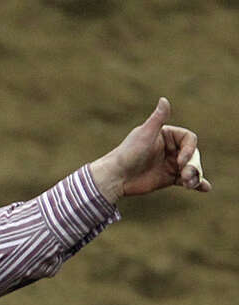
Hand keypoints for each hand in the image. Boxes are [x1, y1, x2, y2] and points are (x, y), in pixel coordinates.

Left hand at [89, 98, 210, 201]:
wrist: (114, 177)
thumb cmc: (127, 154)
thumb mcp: (144, 134)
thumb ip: (157, 119)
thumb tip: (164, 99)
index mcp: (168, 135)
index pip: (189, 139)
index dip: (190, 149)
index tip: (180, 160)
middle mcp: (171, 148)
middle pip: (193, 154)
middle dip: (193, 165)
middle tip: (186, 176)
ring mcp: (171, 164)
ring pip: (192, 168)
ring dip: (195, 175)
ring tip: (189, 184)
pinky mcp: (169, 178)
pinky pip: (186, 180)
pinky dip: (197, 183)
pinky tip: (205, 188)